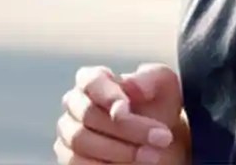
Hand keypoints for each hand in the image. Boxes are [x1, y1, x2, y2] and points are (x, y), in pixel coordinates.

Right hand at [55, 65, 190, 164]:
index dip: (107, 95)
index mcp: (94, 81)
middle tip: (161, 137)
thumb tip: (130, 84)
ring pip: (81, 140)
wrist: (161, 147)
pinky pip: (78, 163)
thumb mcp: (166, 89)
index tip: (127, 109)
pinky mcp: (71, 160)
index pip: (89, 81)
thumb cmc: (160, 112)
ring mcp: (70, 133)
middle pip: (88, 113)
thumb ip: (151, 78)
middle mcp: (76, 105)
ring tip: (152, 155)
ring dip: (120, 150)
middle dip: (127, 128)